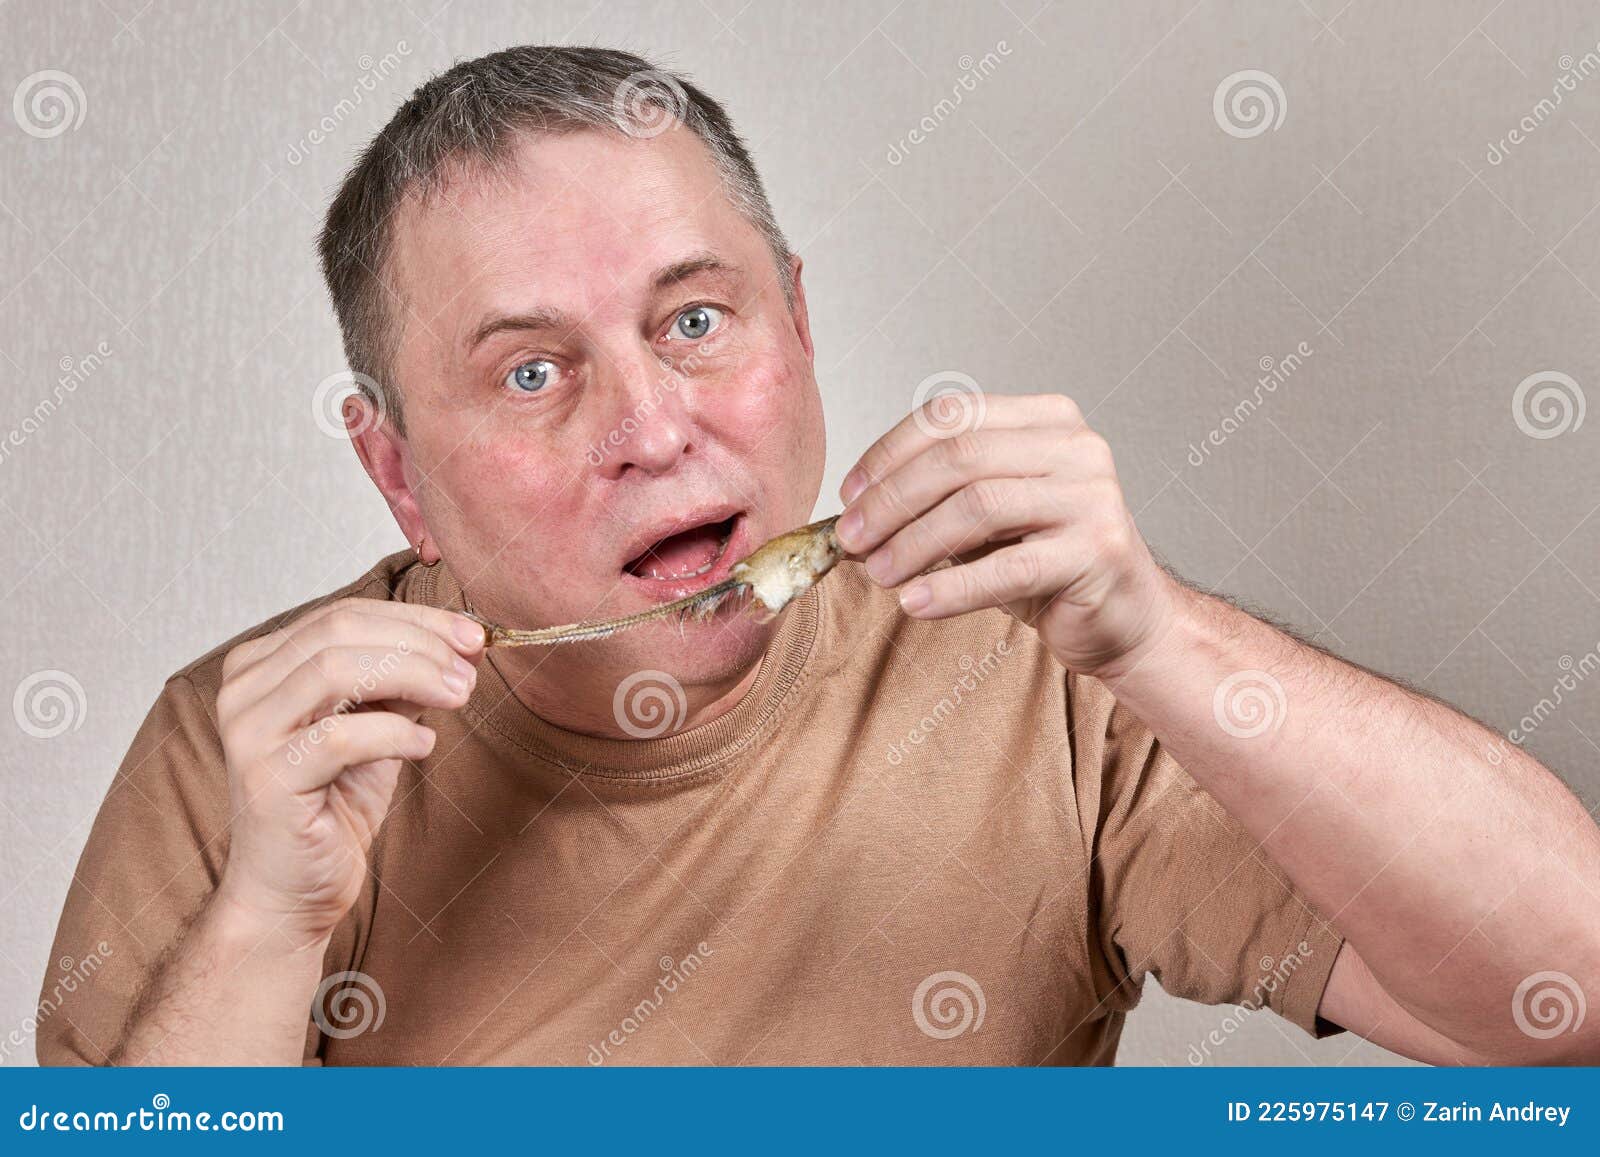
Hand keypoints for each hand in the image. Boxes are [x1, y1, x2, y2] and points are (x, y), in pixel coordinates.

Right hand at [213, 598, 485, 945]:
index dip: (416, 618)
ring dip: (413, 675)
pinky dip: (396, 733)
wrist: (292, 891)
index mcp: (262, 664)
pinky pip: (341, 736)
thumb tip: (463, 641)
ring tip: (459, 696)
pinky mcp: (266, 779)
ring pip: (335, 669)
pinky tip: (426, 745)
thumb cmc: (332, 805)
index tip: (473, 634)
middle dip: (419, 641)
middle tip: (471, 665)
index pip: (345, 614)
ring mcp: (248, 733)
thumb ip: (404, 680)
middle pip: (339, 630)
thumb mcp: (377, 725)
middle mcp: (244, 689)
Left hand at [835, 393, 1180, 678]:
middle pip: (960, 457)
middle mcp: (1075, 447)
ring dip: (915, 542)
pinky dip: (952, 587)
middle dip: (893, 499)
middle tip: (853, 539)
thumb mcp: (986, 519)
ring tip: (880, 574)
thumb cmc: (1046, 565)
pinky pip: (1008, 567)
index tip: (850, 496)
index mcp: (1046, 420)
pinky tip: (915, 603)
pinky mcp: (1098, 552)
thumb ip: (934, 500)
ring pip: (979, 506)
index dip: (889, 453)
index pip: (952, 416)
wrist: (1123, 618)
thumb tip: (854, 512)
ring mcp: (1093, 497)